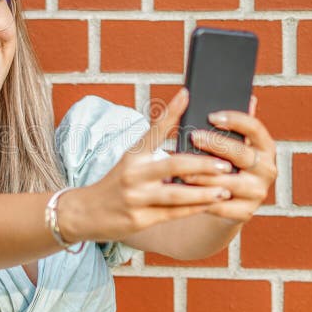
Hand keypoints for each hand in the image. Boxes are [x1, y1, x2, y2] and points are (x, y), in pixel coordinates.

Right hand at [62, 88, 233, 241]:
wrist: (84, 213)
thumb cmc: (115, 185)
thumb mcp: (129, 163)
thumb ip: (154, 154)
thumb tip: (188, 144)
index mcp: (132, 155)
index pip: (154, 129)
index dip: (171, 111)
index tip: (187, 93)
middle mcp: (133, 173)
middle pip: (173, 164)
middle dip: (203, 164)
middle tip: (225, 163)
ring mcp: (136, 197)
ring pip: (177, 193)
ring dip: (205, 192)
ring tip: (226, 189)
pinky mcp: (140, 219)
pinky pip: (174, 213)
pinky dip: (194, 209)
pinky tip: (211, 205)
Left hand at [180, 95, 276, 221]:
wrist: (229, 202)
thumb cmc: (227, 164)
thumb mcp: (232, 143)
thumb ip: (236, 125)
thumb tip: (248, 96)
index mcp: (266, 147)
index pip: (255, 128)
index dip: (235, 120)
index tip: (211, 115)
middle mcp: (268, 169)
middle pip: (241, 154)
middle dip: (216, 145)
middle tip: (193, 136)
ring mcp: (258, 192)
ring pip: (229, 181)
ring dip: (205, 175)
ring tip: (183, 168)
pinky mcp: (246, 212)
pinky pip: (222, 205)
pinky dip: (202, 198)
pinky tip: (185, 191)